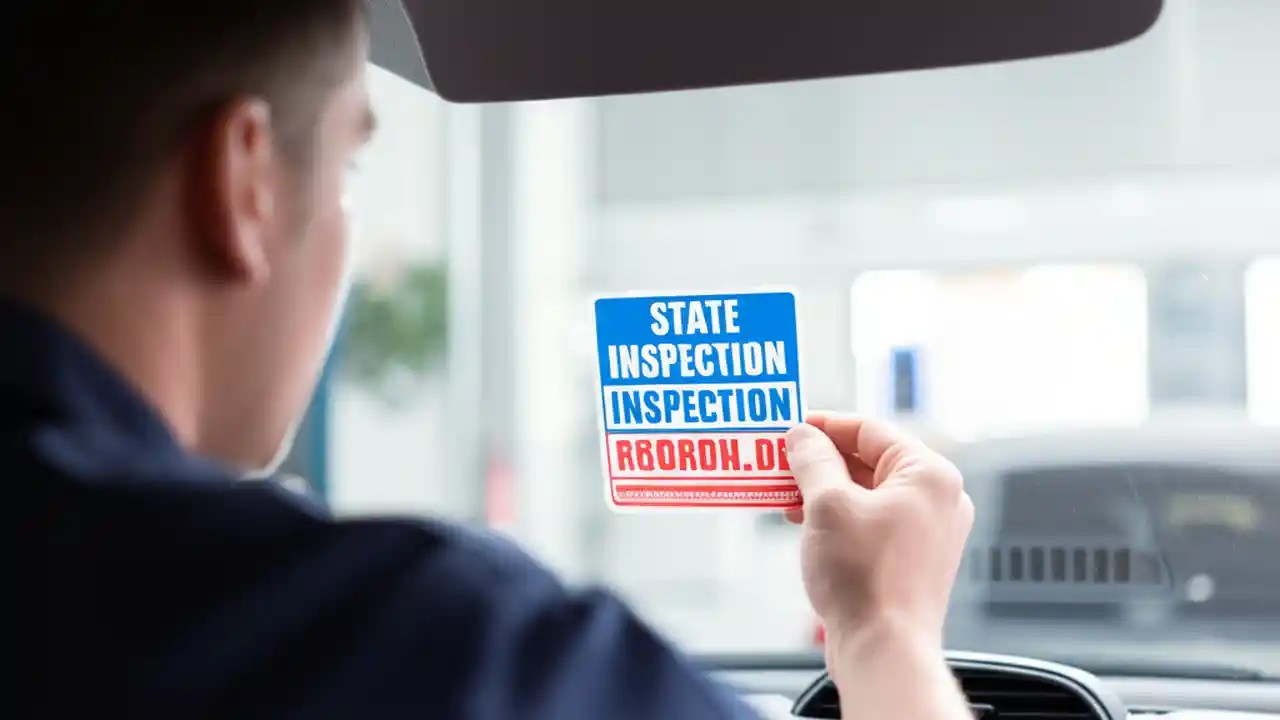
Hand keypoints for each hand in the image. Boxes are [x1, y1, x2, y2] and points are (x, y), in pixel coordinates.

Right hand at [785, 412, 972, 648]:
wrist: (883, 649)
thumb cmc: (866, 579)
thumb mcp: (827, 504)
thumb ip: (812, 460)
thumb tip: (802, 436)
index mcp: (930, 475)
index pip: (870, 430)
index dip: (825, 425)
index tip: (793, 427)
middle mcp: (938, 499)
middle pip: (870, 460)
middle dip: (821, 462)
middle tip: (783, 461)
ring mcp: (928, 531)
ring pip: (868, 492)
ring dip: (825, 490)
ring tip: (786, 495)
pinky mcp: (912, 559)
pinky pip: (872, 521)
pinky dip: (839, 517)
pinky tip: (806, 524)